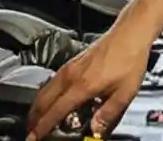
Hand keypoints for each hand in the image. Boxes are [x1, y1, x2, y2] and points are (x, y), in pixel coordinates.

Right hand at [25, 24, 151, 139]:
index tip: (33, 138)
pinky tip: (51, 101)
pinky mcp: (73, 62)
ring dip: (37, 108)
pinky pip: (51, 82)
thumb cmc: (130, 58)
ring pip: (44, 91)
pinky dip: (45, 95)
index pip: (55, 112)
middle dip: (34, 119)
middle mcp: (71, 76)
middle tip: (32, 132)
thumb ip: (108, 114)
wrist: (130, 33)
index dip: (42, 128)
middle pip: (42, 101)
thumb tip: (96, 130)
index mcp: (82, 86)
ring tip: (37, 120)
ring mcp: (70, 68)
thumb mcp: (125, 92)